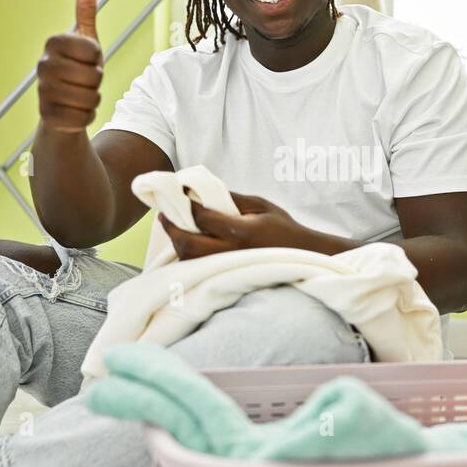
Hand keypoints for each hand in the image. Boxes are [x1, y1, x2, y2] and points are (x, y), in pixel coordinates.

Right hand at [37, 0, 102, 132]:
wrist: (61, 104)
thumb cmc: (77, 67)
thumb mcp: (85, 38)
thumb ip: (86, 9)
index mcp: (53, 43)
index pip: (93, 50)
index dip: (97, 58)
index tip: (88, 60)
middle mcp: (43, 65)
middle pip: (93, 76)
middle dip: (97, 81)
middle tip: (85, 80)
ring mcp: (42, 91)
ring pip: (90, 98)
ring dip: (93, 99)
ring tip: (81, 94)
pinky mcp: (47, 116)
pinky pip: (83, 117)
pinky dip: (87, 116)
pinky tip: (76, 111)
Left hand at [158, 191, 319, 259]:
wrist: (302, 255)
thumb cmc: (283, 227)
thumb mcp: (260, 205)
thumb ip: (231, 198)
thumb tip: (202, 191)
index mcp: (240, 231)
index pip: (202, 217)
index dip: (186, 204)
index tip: (178, 193)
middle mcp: (231, 252)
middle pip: (188, 244)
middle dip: (171, 229)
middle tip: (164, 215)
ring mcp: (228, 267)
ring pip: (190, 259)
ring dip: (177, 243)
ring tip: (173, 227)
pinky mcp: (227, 275)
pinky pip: (199, 266)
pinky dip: (189, 254)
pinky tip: (188, 242)